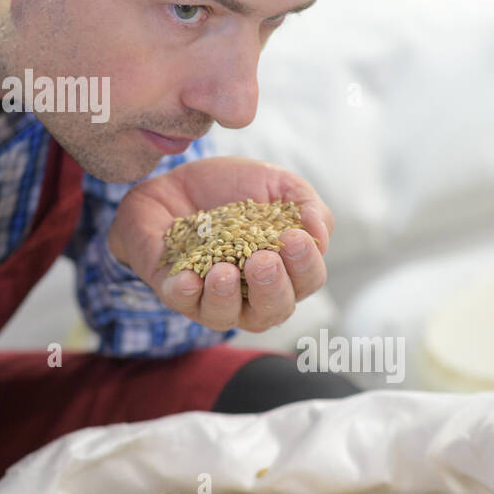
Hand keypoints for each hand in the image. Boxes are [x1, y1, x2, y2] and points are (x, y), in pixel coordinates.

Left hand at [106, 156, 332, 333]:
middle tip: (263, 261)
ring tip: (224, 270)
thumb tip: (319, 233)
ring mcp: (211, 297)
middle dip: (271, 288)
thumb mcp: (277, 184)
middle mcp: (251, 292)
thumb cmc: (232, 187)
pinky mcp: (174, 291)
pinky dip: (186, 293)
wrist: (175, 176)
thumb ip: (308, 205)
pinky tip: (188, 278)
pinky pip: (181, 303)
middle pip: (273, 310)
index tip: (295, 237)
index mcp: (284, 269)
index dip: (306, 265)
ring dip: (227, 296)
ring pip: (225, 317)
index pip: (307, 281)